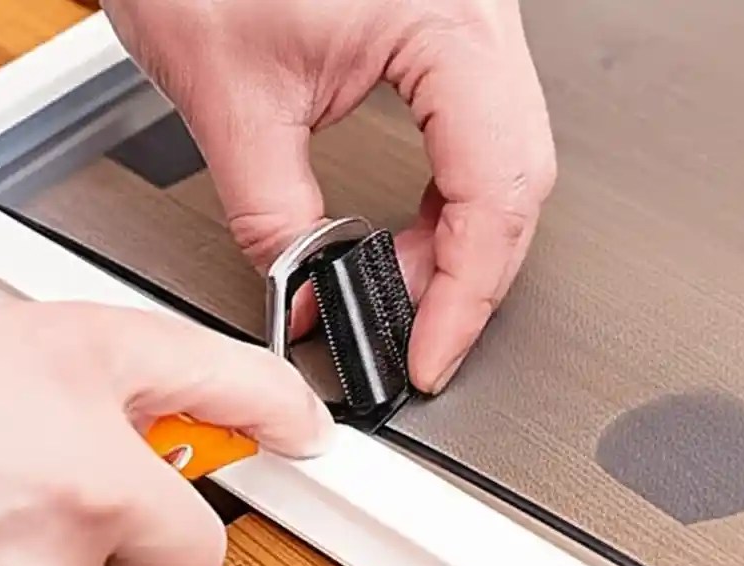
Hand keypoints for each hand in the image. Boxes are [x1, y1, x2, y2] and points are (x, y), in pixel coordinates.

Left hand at [102, 0, 556, 393]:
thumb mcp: (227, 93)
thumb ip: (270, 215)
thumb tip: (303, 292)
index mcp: (447, 22)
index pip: (494, 186)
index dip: (467, 291)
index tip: (428, 353)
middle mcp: (479, 18)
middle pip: (516, 181)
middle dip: (467, 276)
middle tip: (414, 337)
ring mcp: (471, 24)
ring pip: (506, 163)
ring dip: (460, 243)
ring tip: (402, 294)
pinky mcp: (447, 34)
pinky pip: (476, 136)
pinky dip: (449, 202)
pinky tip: (414, 238)